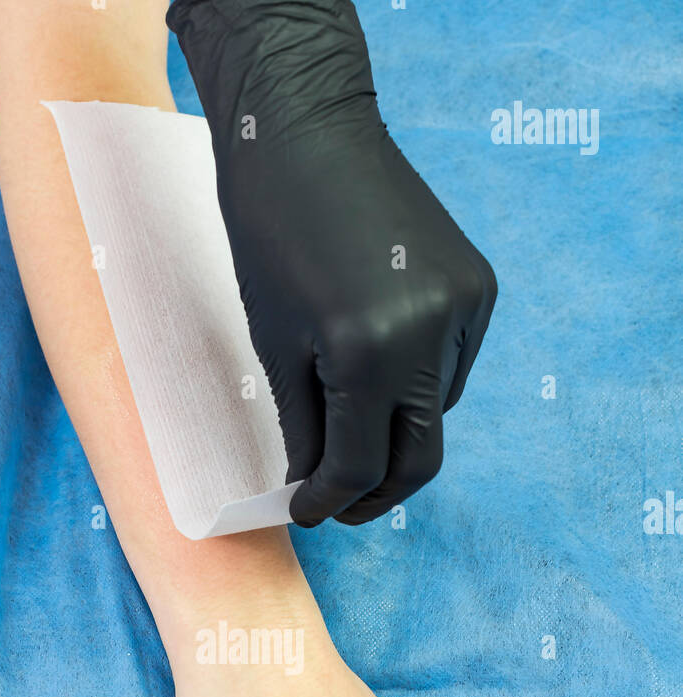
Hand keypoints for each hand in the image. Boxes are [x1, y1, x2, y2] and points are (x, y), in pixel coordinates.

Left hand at [168, 0, 495, 525]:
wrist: (308, 130)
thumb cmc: (270, 232)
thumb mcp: (274, 344)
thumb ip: (304, 427)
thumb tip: (318, 487)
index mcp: (370, 353)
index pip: (358, 465)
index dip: (329, 501)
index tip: (307, 513)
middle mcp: (433, 335)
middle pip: (420, 457)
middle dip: (376, 492)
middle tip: (338, 505)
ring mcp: (466, 308)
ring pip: (436, 413)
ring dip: (393, 433)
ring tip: (346, 419)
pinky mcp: (479, 288)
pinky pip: (452, 368)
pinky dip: (416, 386)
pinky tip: (379, 368)